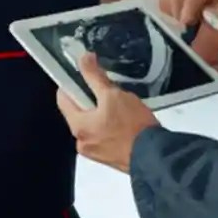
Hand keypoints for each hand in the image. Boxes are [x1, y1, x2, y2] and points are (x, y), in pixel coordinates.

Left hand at [56, 53, 159, 172]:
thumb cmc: (133, 127)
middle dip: (91, 99)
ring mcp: (95, 152)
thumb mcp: (112, 94)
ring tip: (121, 108)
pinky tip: (126, 122)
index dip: (71, 83)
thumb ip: (94, 76)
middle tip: (108, 92)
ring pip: (93, 124)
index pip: (63, 98)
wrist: (154, 154)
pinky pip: (104, 136)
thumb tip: (84, 60)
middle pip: (79, 112)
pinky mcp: (109, 157)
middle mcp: (82, 142)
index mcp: (78, 126)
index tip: (83, 76)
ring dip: (102, 114)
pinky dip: (111, 127)